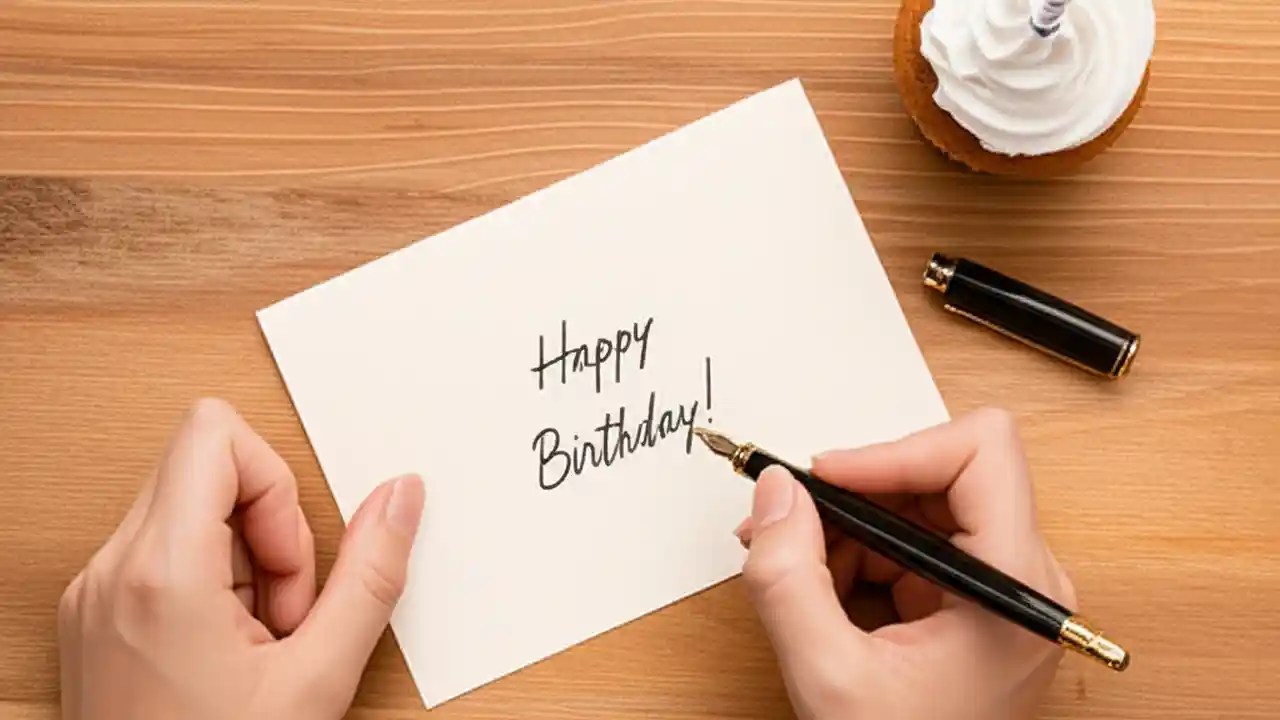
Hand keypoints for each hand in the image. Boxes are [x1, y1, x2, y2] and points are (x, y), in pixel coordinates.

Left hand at [57, 398, 424, 719]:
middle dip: (268, 531)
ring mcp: (95, 591)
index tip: (293, 561)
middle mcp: (111, 568)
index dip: (275, 481)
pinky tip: (228, 653)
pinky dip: (213, 587)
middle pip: (206, 470)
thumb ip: (370, 574)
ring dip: (246, 564)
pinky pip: (167, 552)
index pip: (213, 432)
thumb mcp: (319, 678)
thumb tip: (402, 495)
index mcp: (160, 571)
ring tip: (256, 644)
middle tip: (282, 615)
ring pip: (191, 511)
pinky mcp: (95, 612)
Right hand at [736, 408, 1074, 719]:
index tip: (828, 475)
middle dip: (855, 490)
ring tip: (795, 566)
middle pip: (941, 472)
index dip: (895, 450)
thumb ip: (789, 578)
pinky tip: (819, 589)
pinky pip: (905, 542)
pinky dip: (853, 552)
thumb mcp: (829, 676)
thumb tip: (775, 492)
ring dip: (845, 523)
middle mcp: (1020, 576)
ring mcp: (994, 589)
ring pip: (916, 504)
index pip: (980, 452)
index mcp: (1014, 588)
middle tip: (789, 515)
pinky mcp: (965, 602)